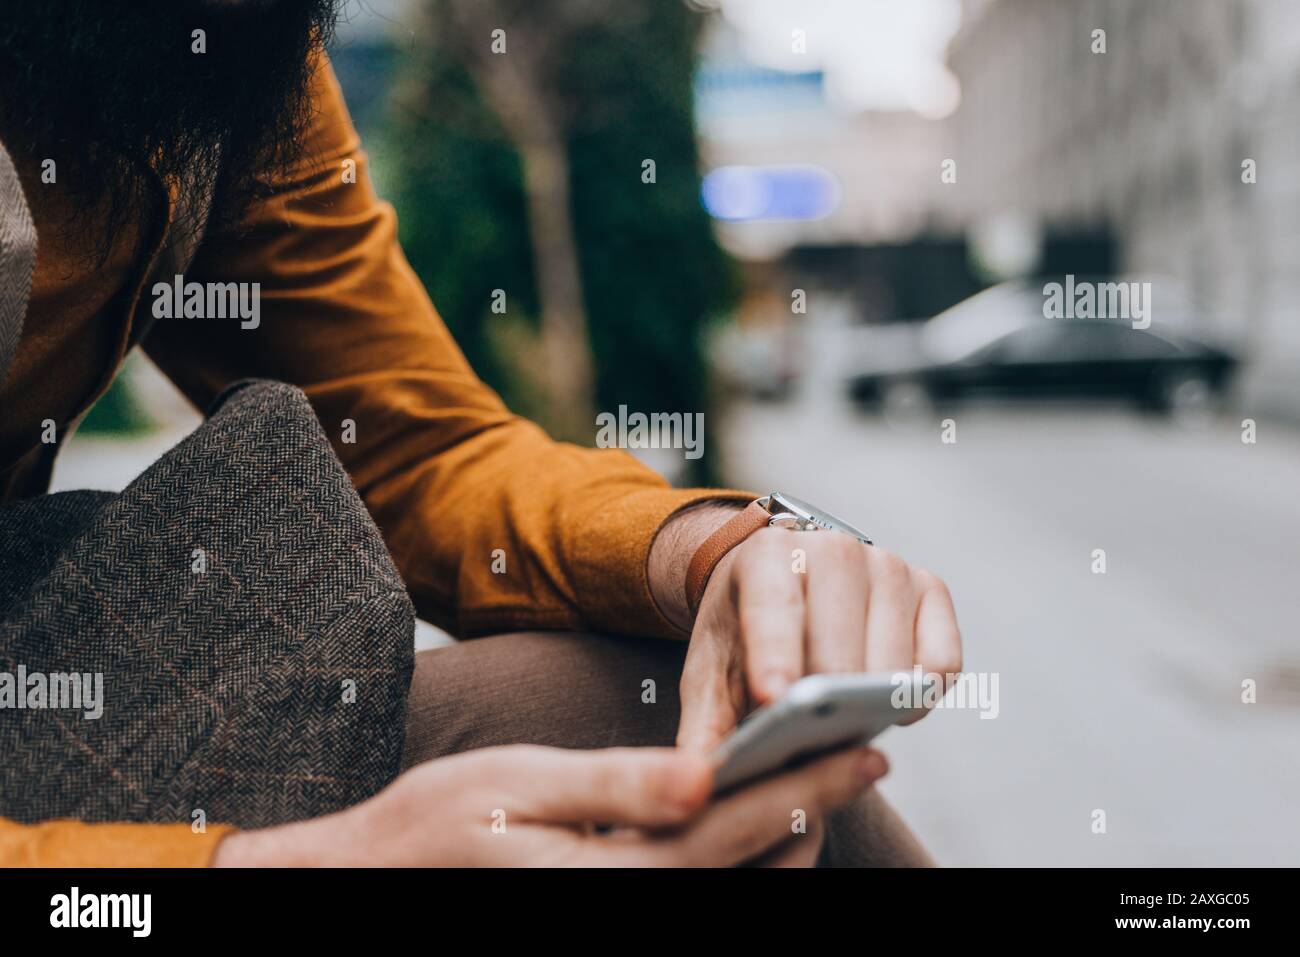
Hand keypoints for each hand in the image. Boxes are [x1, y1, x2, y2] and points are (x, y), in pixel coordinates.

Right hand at [211, 743, 887, 866]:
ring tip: (823, 781)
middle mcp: (635, 910)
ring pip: (736, 892)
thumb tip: (706, 774)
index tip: (864, 748)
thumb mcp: (519, 785)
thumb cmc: (436, 825)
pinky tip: (751, 822)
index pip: (736, 827)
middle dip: (813, 811)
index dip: (806, 783)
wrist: (374, 882)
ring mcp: (626, 918)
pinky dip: (742, 862)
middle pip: (754, 872)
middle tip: (862, 755)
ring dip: (788, 840)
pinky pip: (698, 896)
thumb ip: (617, 785)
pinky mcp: (613, 912)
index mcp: (618, 873)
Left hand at [652, 506, 960, 752]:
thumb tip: (700, 783)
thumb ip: (704, 727)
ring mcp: (888, 565)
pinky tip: (886, 705)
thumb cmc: (743, 633)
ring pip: (894, 665)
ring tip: (841, 725)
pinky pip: (941, 664)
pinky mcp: (930, 587)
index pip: (774, 609)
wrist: (779, 580)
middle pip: (839, 651)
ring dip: (872, 709)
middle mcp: (834, 549)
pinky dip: (919, 698)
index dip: (776, 656)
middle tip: (810, 744)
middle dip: (827, 708)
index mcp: (767, 556)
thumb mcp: (710, 674)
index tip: (776, 700)